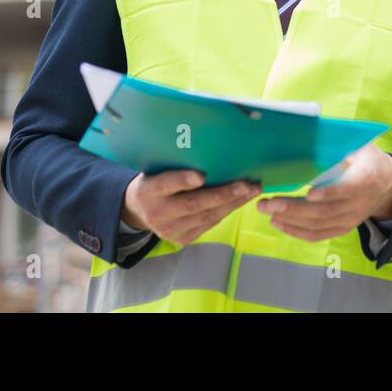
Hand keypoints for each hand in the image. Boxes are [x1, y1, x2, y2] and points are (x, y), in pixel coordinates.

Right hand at [121, 170, 259, 245]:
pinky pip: (209, 224)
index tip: (201, 175)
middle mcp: (157, 214)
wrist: (139, 210)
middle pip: (193, 204)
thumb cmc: (155, 182)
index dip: (183, 180)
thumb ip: (176, 166)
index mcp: (147, 191)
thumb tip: (210, 151)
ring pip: (206, 216)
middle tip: (246, 184)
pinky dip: (227, 210)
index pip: (165, 184)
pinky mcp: (182, 239)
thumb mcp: (157, 171)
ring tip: (252, 190)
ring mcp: (170, 230)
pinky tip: (241, 200)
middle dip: (223, 194)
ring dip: (233, 203)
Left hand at [257, 144, 391, 241]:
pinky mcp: (342, 228)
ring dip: (290, 219)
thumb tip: (308, 136)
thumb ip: (338, 147)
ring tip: (267, 210)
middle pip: (325, 211)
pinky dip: (296, 231)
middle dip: (293, 208)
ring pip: (318, 224)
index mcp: (365, 178)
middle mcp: (359, 203)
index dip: (329, 193)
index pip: (347, 189)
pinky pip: (318, 234)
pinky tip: (279, 223)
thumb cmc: (366, 159)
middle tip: (268, 203)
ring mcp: (350, 219)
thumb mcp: (359, 147)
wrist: (387, 184)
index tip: (308, 193)